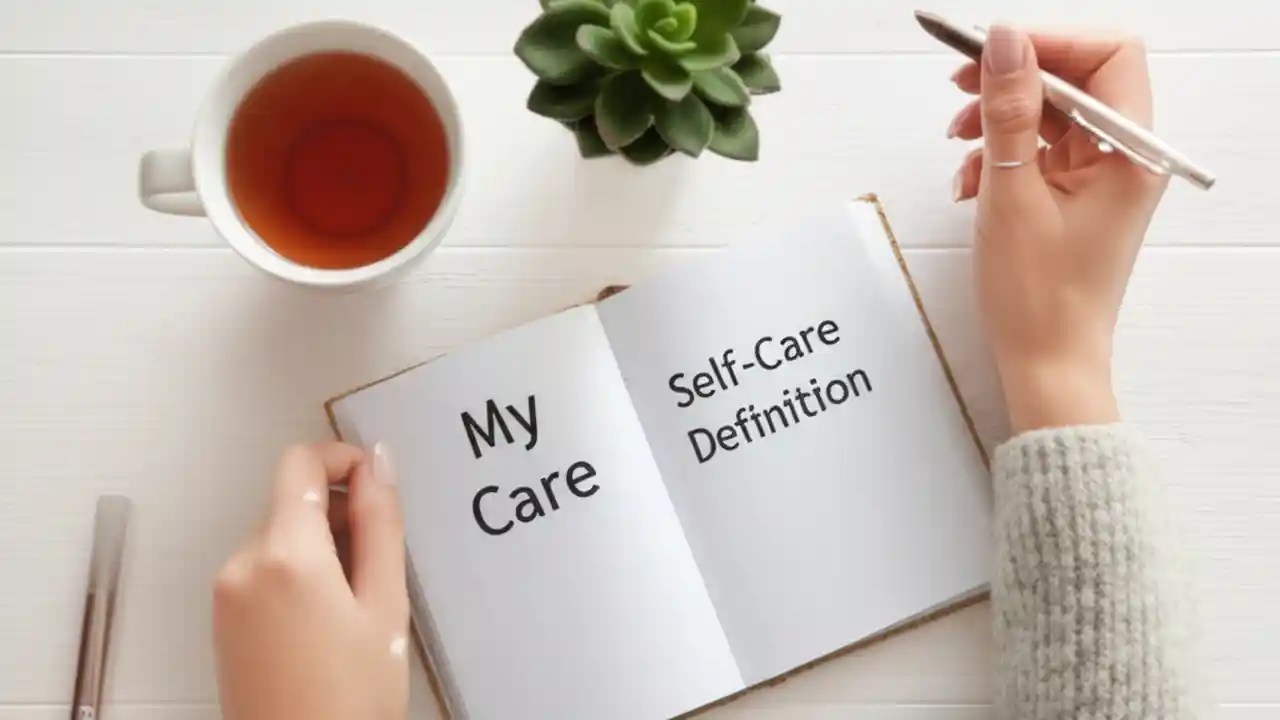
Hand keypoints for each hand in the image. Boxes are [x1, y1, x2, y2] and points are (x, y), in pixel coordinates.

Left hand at [213, 442, 408, 719]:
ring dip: (320, 544)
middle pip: (291, 500)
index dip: (343, 459)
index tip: (375, 482)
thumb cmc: (348, 700)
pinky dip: (298, 571)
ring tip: (356, 602)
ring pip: (279, 533)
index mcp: (285, 554)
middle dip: (338, 512)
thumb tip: (378, 466)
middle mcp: (243, 564)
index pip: (301, 463)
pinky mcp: (224, 615)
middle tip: (379, 563)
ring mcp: (227, 591)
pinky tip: (328, 617)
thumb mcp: (385, 605)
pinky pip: (263, 566)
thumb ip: (382, 525)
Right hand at [946, 26, 1167, 431]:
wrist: (1044, 362)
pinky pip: (1037, 150)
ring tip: (959, 142)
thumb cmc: (1039, 296)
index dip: (1050, 43)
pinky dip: (998, 154)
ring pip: (1050, 114)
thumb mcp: (1012, 193)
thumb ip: (1009, 111)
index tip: (993, 50)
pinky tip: (969, 182)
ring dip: (998, 118)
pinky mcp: (1071, 196)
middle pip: (1075, 79)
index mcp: (1129, 153)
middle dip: (1015, 78)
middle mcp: (1122, 157)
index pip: (1107, 56)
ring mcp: (1097, 177)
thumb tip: (1004, 43)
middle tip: (962, 83)